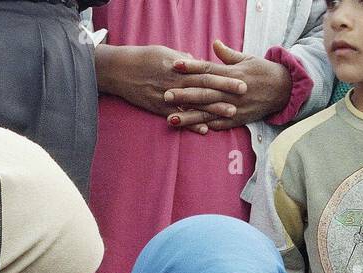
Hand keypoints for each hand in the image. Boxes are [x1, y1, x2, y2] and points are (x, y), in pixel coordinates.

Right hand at [95, 43, 244, 121]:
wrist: (120, 70)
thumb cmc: (142, 58)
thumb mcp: (165, 53)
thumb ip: (183, 59)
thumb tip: (196, 62)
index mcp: (180, 67)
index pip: (207, 71)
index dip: (224, 76)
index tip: (241, 78)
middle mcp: (176, 81)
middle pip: (205, 86)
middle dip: (225, 90)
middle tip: (243, 94)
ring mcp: (167, 95)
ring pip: (194, 103)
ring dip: (213, 109)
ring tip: (230, 113)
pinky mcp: (158, 107)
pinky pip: (178, 117)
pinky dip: (191, 123)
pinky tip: (204, 130)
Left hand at [163, 40, 292, 131]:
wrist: (284, 89)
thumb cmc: (263, 71)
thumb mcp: (247, 59)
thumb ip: (228, 54)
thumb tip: (214, 43)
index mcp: (232, 74)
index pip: (208, 70)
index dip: (191, 67)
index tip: (175, 65)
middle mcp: (231, 91)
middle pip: (204, 92)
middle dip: (184, 94)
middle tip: (165, 94)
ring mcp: (234, 107)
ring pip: (208, 112)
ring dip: (189, 116)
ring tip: (170, 118)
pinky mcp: (237, 119)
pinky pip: (219, 125)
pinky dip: (205, 127)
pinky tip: (190, 129)